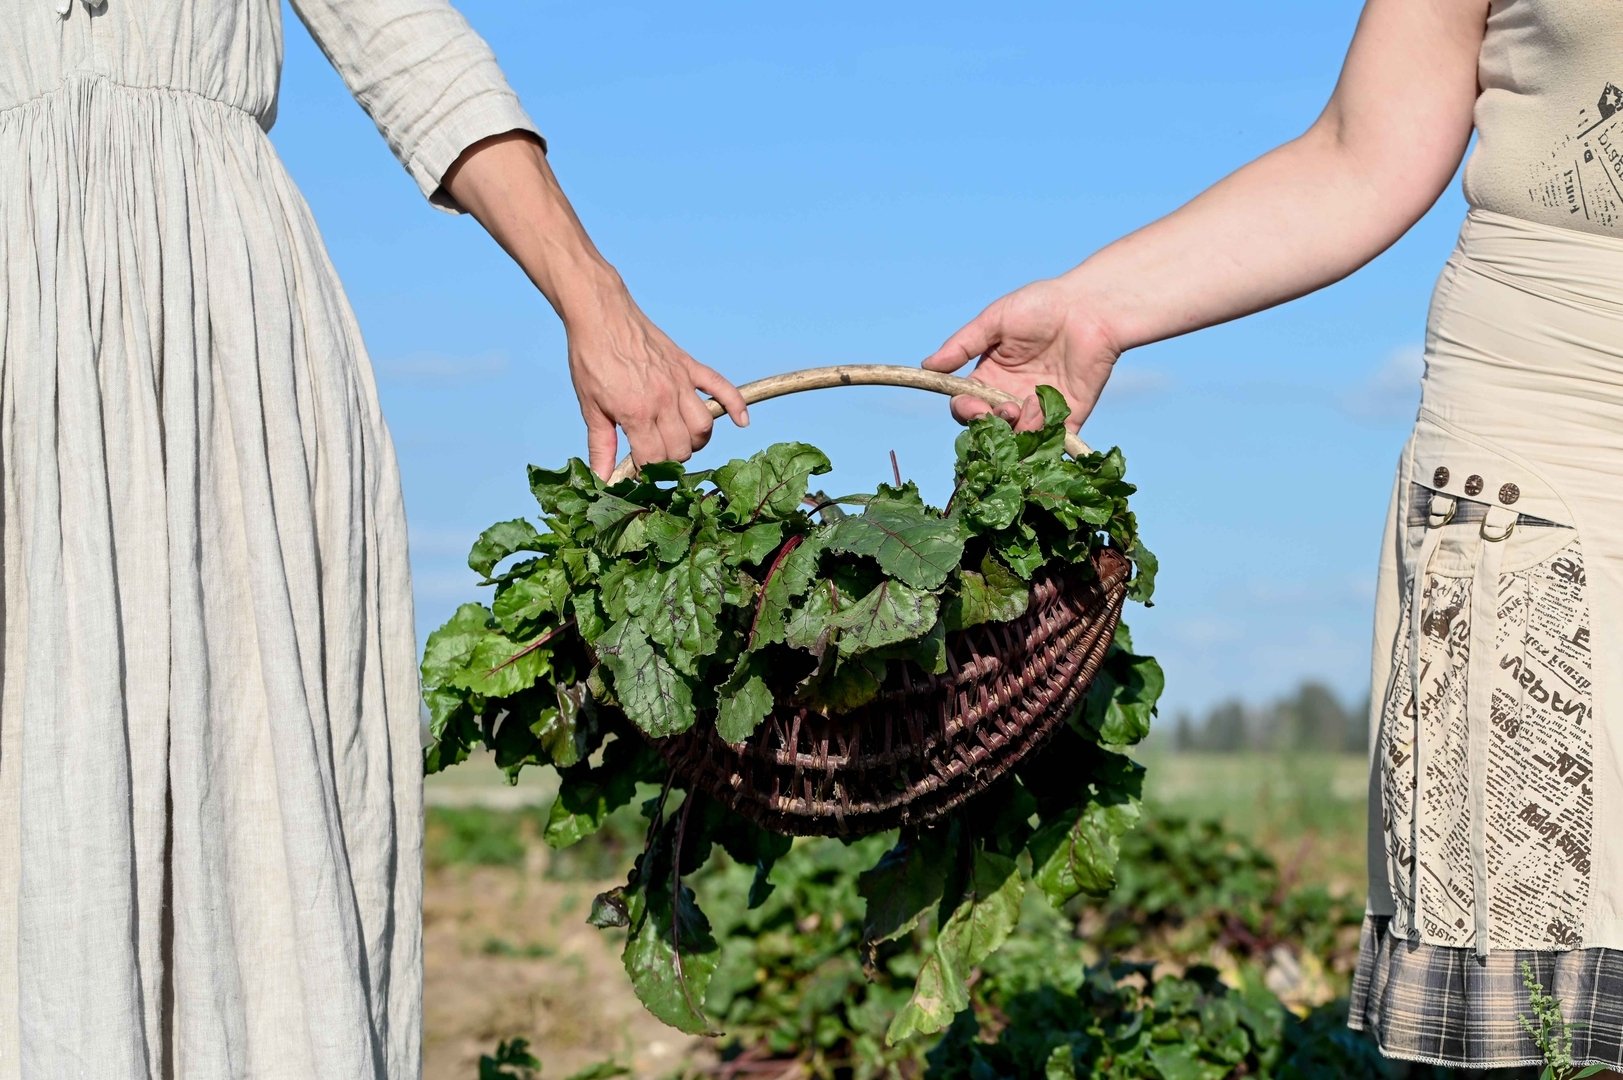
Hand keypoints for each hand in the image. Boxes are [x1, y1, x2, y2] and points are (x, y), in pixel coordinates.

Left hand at [565, 281, 748, 478]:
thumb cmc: (590, 360)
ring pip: (704, 426)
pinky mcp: (689, 366)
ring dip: (695, 440)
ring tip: (680, 439)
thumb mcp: (590, 406)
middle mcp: (664, 400)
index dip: (647, 469)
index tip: (638, 466)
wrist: (601, 316)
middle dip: (669, 457)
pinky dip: (735, 406)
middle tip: (654, 452)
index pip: (656, 459)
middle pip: (683, 447)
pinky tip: (741, 422)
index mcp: (637, 413)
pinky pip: (721, 387)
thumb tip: (601, 479)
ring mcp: (680, 382)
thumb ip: (600, 445)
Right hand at [922, 277, 1119, 431]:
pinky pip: (1050, 441)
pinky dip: (1041, 436)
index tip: (970, 404)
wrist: (1092, 308)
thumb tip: (927, 366)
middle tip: (1003, 409)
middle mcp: (1011, 397)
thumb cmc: (1042, 306)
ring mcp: (1039, 411)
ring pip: (1016, 439)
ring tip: (1025, 406)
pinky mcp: (1068, 418)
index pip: (967, 405)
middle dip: (989, 424)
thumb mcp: (995, 320)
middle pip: (989, 428)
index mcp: (991, 376)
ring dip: (1015, 429)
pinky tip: (1041, 413)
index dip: (965, 410)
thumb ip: (962, 345)